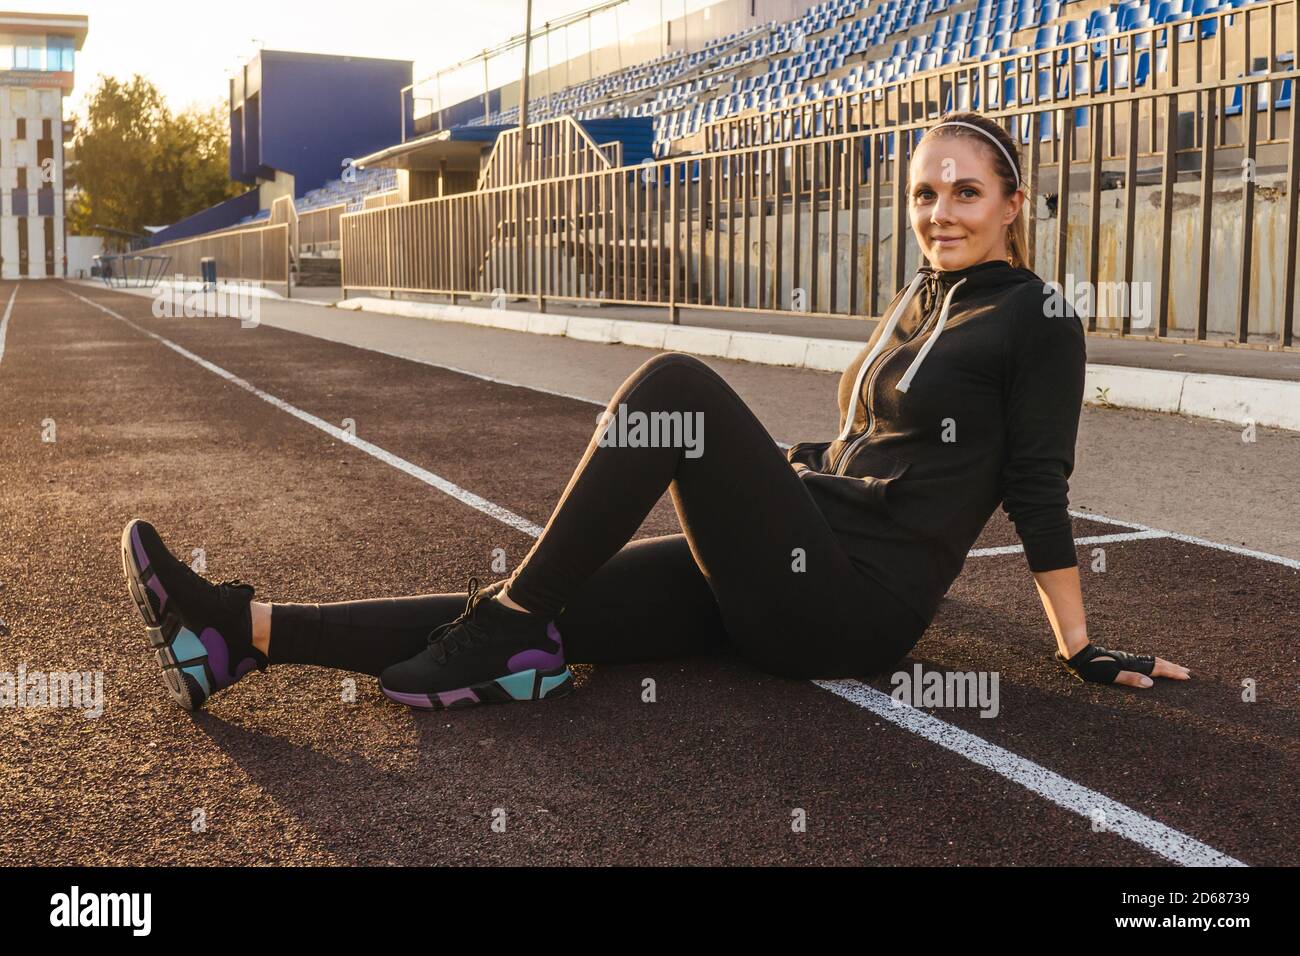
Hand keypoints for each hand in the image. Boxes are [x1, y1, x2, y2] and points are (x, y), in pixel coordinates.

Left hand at [1056, 642, 1191, 687]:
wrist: (1078, 653)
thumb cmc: (1091, 667)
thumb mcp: (1110, 676)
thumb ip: (1130, 679)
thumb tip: (1151, 684)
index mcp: (1131, 665)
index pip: (1156, 669)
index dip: (1172, 673)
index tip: (1186, 677)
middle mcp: (1131, 660)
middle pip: (1157, 663)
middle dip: (1172, 668)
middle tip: (1188, 672)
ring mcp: (1127, 659)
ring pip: (1150, 661)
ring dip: (1164, 665)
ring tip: (1175, 668)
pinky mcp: (1121, 660)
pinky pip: (1143, 661)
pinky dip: (1153, 664)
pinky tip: (1151, 666)